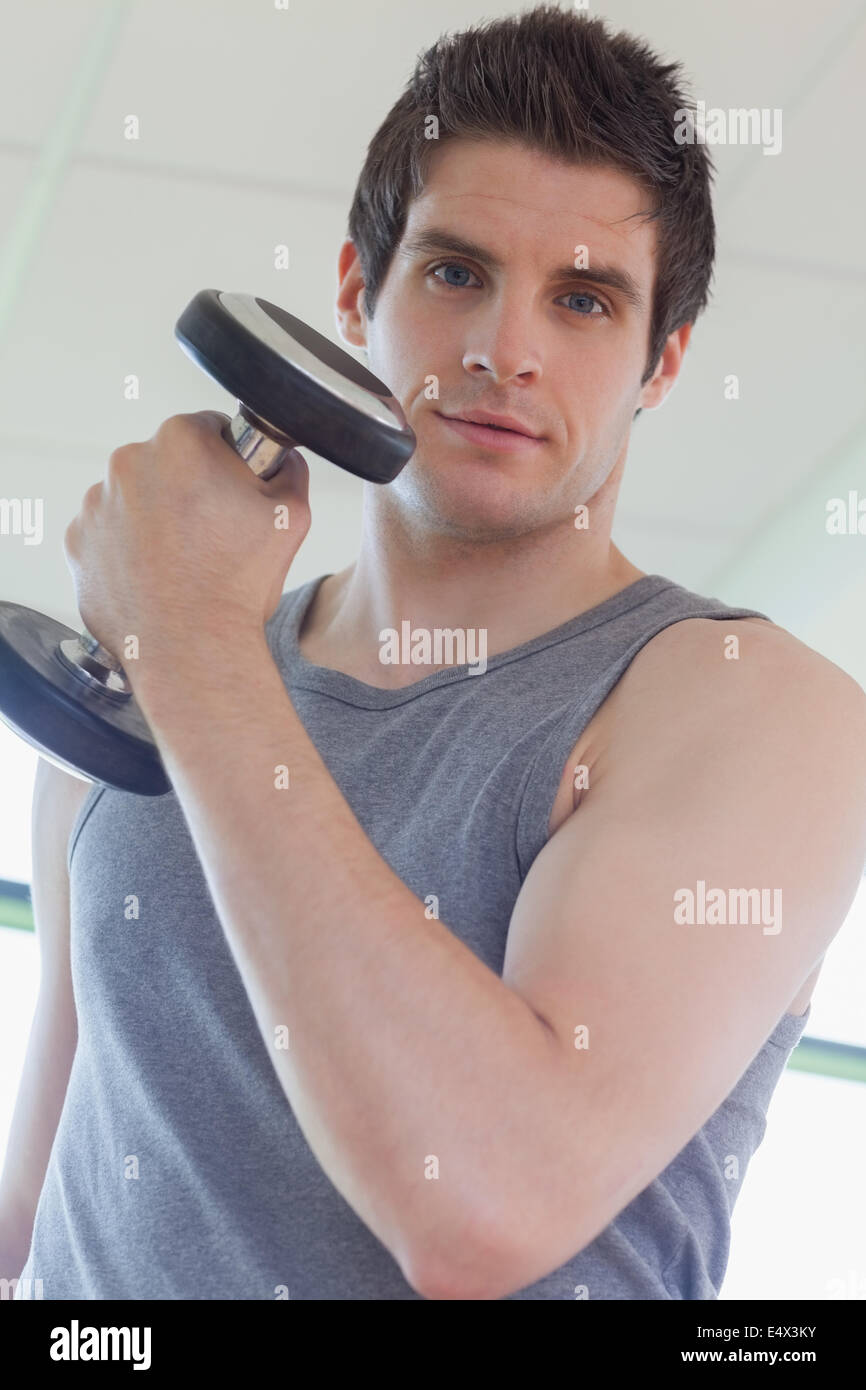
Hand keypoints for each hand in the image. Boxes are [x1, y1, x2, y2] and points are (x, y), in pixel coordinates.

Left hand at [63, 411, 310, 675]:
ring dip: (157, 521)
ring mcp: (96, 505)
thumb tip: (281, 461)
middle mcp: (129, 464)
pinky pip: (108, 537)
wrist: (191, 650)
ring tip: (185, 564)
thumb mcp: (292, 516)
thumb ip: (289, 471)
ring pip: (135, 500)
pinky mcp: (78, 545)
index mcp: (182, 442)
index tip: (236, 493)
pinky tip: (157, 578)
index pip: (211, 431)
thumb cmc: (236, 586)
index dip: (231, 462)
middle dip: (191, 491)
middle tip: (216, 536)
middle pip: (169, 465)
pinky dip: (128, 552)